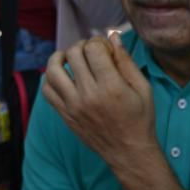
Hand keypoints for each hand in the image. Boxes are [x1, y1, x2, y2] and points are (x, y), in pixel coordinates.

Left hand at [42, 32, 157, 169]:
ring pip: (53, 70)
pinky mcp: (64, 114)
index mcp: (111, 87)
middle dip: (82, 46)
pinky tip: (62, 75)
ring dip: (59, 57)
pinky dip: (50, 78)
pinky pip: (47, 90)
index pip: (93, 49)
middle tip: (90, 51)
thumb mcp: (143, 89)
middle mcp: (89, 95)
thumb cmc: (140, 119)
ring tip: (69, 57)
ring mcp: (73, 105)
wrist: (128, 152)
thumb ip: (126, 61)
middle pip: (73, 55)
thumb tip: (112, 37)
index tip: (105, 48)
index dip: (98, 42)